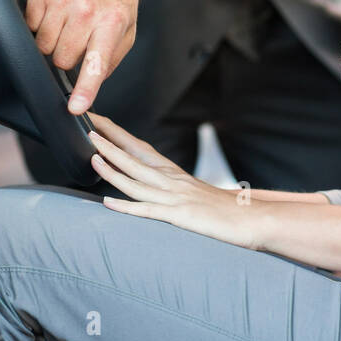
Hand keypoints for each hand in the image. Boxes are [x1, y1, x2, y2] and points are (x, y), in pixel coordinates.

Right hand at [25, 0, 138, 113]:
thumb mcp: (128, 26)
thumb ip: (111, 58)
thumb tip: (92, 85)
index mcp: (112, 22)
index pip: (96, 63)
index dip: (85, 89)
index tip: (76, 107)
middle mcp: (87, 10)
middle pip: (61, 59)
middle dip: (68, 57)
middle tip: (80, 39)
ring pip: (43, 45)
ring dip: (52, 42)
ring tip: (69, 23)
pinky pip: (30, 25)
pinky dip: (40, 25)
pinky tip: (56, 12)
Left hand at [89, 114, 263, 246]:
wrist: (252, 219)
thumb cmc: (224, 208)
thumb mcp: (195, 191)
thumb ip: (173, 185)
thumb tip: (154, 181)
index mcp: (174, 173)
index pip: (141, 147)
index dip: (118, 134)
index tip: (99, 121)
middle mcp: (172, 180)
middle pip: (135, 158)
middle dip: (110, 143)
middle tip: (88, 127)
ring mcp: (175, 197)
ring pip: (137, 180)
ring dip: (113, 168)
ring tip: (93, 155)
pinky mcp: (180, 216)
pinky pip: (148, 210)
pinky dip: (126, 207)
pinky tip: (108, 203)